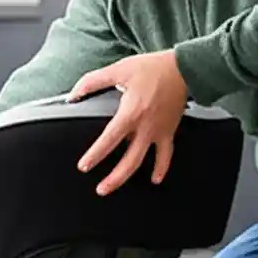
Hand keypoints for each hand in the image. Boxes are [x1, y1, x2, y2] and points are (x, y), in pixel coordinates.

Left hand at [68, 50, 187, 194]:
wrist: (183, 68)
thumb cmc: (153, 68)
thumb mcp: (118, 70)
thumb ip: (93, 82)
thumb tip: (74, 94)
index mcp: (131, 113)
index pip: (109, 139)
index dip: (95, 155)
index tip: (84, 166)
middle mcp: (145, 126)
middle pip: (128, 160)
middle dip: (113, 178)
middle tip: (100, 188)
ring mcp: (158, 132)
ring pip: (144, 161)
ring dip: (129, 177)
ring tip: (116, 187)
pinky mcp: (169, 131)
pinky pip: (166, 155)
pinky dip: (161, 168)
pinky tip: (156, 178)